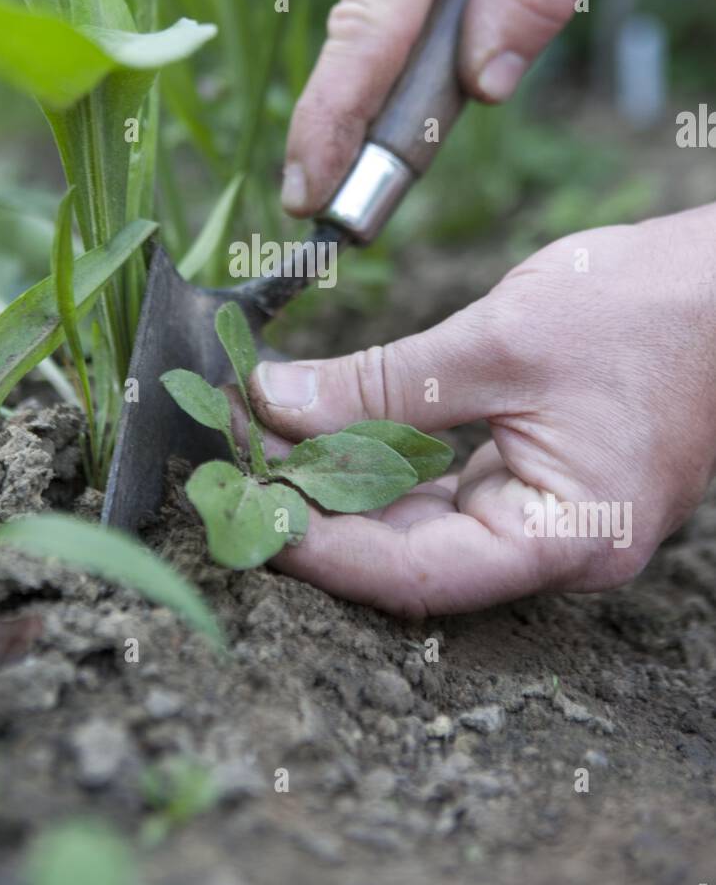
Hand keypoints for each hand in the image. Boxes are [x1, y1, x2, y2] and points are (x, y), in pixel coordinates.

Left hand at [247, 207, 715, 615]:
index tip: (242, 499)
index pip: (412, 575)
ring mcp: (551, 514)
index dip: (317, 544)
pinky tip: (327, 429)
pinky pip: (448, 485)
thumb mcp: (500, 341)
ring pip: (422, 522)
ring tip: (262, 440)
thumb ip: (383, 383)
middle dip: (318, 509)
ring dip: (344, 481)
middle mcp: (555, 547)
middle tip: (233, 461)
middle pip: (410, 557)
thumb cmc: (650, 310)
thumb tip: (276, 402)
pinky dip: (386, 458)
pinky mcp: (544, 476)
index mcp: (563, 541)